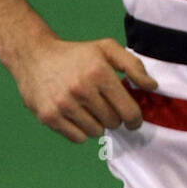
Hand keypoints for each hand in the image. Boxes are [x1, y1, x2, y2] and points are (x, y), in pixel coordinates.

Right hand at [13, 36, 157, 141]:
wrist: (34, 56)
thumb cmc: (76, 54)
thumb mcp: (106, 48)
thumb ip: (133, 66)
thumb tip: (152, 87)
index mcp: (99, 72)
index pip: (129, 111)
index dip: (135, 119)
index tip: (133, 119)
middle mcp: (81, 89)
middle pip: (113, 123)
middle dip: (114, 117)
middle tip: (105, 106)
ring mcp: (63, 104)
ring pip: (96, 132)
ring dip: (97, 124)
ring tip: (88, 108)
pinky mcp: (49, 116)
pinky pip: (78, 138)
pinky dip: (80, 130)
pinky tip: (75, 114)